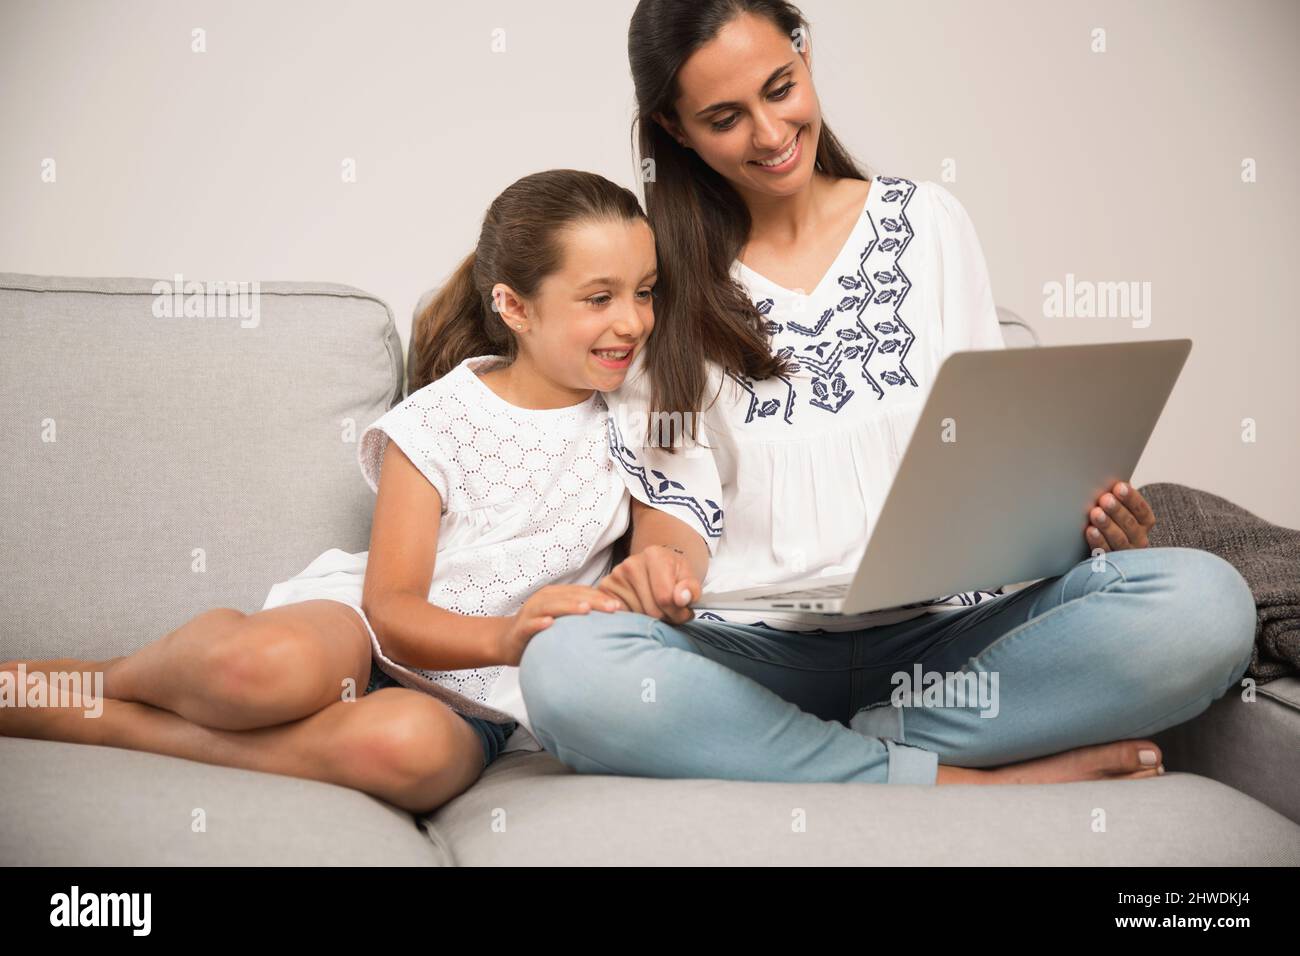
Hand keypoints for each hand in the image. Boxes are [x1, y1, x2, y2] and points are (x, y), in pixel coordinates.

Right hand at [495, 585, 626, 665]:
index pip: (582, 593)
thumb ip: (580, 616)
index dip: (601, 597)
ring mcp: (531, 612)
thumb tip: (612, 620)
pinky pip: (530, 624)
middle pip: (571, 596)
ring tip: (586, 610)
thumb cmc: (541, 630)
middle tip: (613, 607)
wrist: (506, 640)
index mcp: (557, 595)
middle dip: (593, 601)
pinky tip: (549, 624)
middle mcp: (544, 599)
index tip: (621, 606)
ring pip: (551, 606)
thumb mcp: (562, 620)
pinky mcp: (521, 628)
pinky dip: (539, 623)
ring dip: (569, 607)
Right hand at [596, 545, 699, 624]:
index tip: (684, 612)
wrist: (656, 566)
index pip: (665, 597)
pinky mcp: (605, 588)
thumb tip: (681, 599)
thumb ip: (691, 589)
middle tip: (670, 613)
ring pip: (637, 615)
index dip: (678, 612)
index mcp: (654, 555)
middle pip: (651, 610)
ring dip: (649, 620)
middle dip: (665, 618)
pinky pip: (616, 612)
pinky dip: (628, 616)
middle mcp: (631, 563)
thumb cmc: (673, 575)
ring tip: (656, 609)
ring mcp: (615, 576)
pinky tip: (635, 610)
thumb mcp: (689, 579)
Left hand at [1084, 480, 1155, 551]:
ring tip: (1096, 513)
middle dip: (1117, 510)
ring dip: (1107, 525)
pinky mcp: (1110, 562)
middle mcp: (1139, 538)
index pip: (1142, 510)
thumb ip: (1116, 496)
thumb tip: (1106, 477)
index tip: (1119, 486)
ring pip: (1119, 539)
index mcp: (1144, 522)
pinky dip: (1098, 541)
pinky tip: (1090, 531)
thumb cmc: (1109, 519)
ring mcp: (1126, 553)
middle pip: (1130, 524)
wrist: (1098, 545)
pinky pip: (1105, 552)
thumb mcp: (1116, 507)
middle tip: (1105, 498)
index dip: (1131, 498)